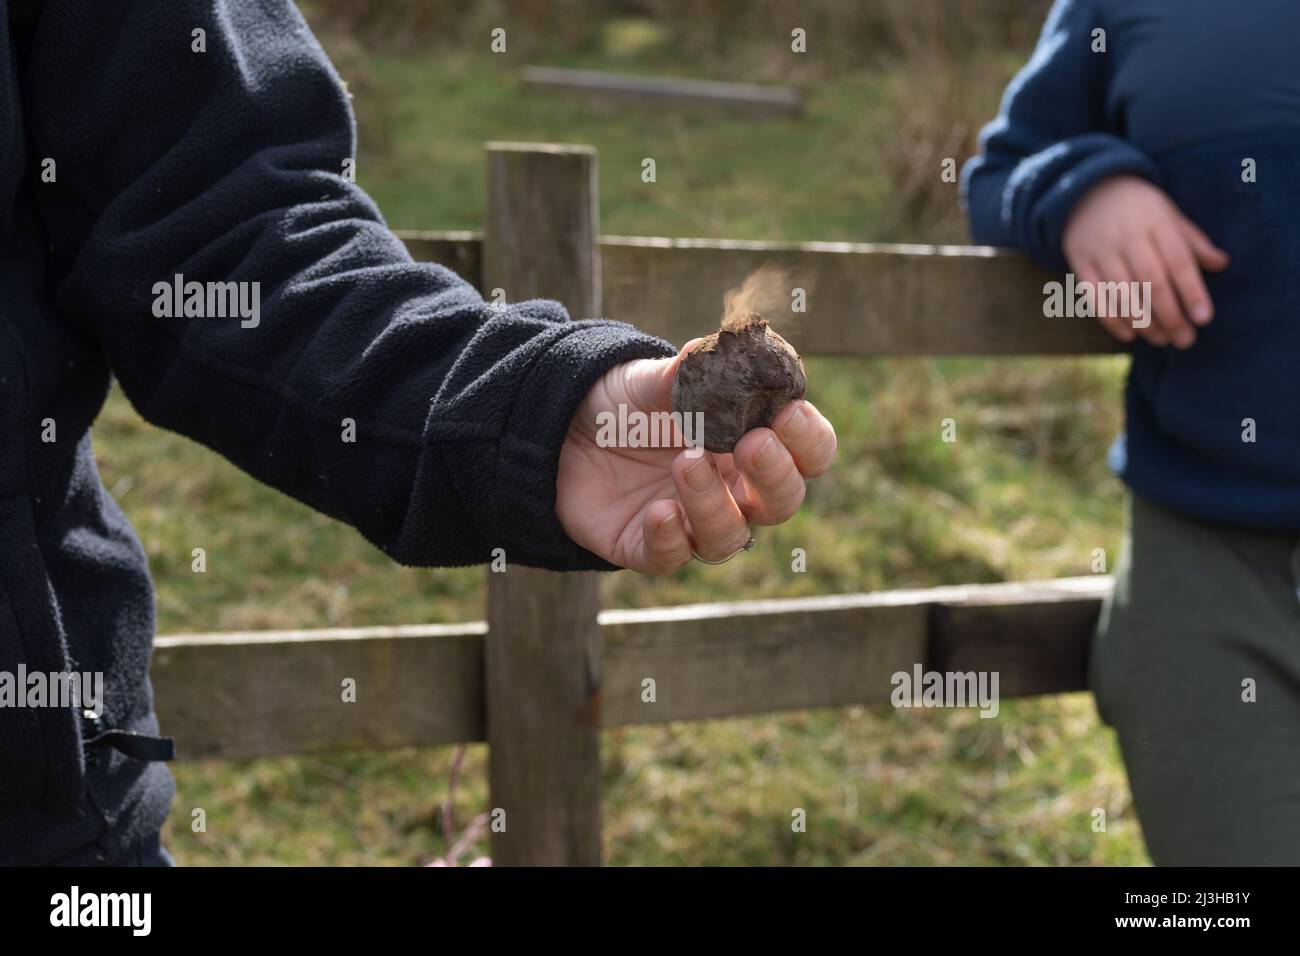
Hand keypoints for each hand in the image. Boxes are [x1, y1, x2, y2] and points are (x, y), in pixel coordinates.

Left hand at [557, 343, 835, 573]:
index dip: (809, 440)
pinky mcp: (649, 546)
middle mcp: (731, 489)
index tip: (789, 412)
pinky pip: (672, 557)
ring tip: (686, 462)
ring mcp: (692, 522)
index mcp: (748, 442)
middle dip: (774, 474)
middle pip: (781, 501)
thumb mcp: (650, 378)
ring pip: (730, 536)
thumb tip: (714, 350)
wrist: (560, 429)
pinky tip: (658, 511)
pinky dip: (670, 538)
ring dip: (715, 503)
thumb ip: (685, 371)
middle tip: (751, 443)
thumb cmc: (623, 403)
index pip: (807, 455)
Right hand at [1062, 175, 1229, 347]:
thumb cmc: (1139, 208)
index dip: (1192, 291)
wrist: (1087, 191)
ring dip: (1143, 321)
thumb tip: (1222, 265)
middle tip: (1184, 339)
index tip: (1204, 318)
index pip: (1178, 261)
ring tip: (1161, 340)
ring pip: (1123, 292)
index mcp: (1157, 222)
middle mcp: (1128, 237)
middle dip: (1170, 314)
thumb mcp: (1169, 215)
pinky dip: (1111, 318)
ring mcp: (1101, 251)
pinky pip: (1094, 295)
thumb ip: (1193, 242)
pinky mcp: (1079, 263)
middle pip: (1151, 281)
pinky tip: (1128, 334)